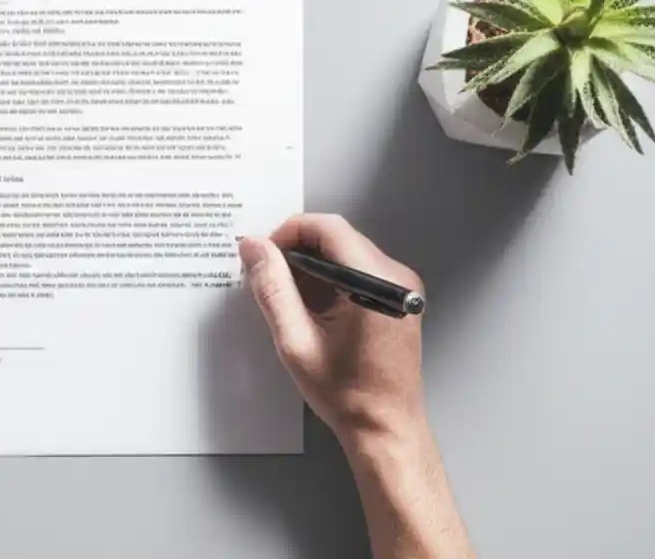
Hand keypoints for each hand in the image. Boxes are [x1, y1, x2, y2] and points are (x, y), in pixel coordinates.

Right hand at [239, 214, 425, 444]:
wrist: (386, 428)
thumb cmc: (347, 394)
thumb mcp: (296, 341)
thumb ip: (273, 289)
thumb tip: (254, 248)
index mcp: (376, 282)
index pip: (328, 228)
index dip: (288, 232)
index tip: (263, 253)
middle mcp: (395, 277)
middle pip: (338, 237)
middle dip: (297, 250)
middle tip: (267, 277)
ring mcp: (401, 287)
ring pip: (346, 252)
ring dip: (312, 267)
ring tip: (288, 299)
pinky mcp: (397, 298)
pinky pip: (357, 271)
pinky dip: (329, 279)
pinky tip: (312, 308)